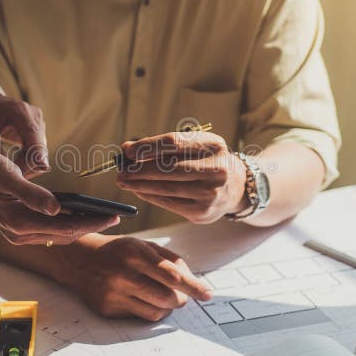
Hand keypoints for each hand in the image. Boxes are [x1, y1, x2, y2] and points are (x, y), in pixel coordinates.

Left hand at [0, 90, 48, 177]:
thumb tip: (4, 171)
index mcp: (19, 111)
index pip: (33, 137)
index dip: (35, 157)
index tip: (31, 174)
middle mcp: (34, 117)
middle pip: (39, 150)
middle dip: (26, 168)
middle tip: (7, 181)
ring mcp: (38, 125)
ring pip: (41, 155)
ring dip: (27, 168)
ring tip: (7, 175)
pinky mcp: (37, 134)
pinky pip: (37, 155)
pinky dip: (26, 164)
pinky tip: (12, 168)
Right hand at [0, 150, 119, 244]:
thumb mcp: (10, 176)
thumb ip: (33, 194)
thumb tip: (58, 208)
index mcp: (20, 222)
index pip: (67, 226)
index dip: (93, 221)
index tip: (113, 216)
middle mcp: (20, 234)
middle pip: (65, 234)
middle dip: (92, 225)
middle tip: (115, 217)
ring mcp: (17, 234)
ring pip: (58, 234)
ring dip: (80, 226)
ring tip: (102, 217)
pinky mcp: (16, 230)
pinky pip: (48, 231)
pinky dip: (66, 225)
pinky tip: (78, 215)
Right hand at [62, 234, 211, 320]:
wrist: (80, 259)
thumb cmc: (119, 251)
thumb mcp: (144, 245)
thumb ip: (171, 260)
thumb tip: (193, 283)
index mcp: (136, 253)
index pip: (172, 275)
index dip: (193, 287)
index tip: (207, 294)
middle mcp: (124, 274)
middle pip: (167, 297)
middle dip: (181, 299)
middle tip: (181, 296)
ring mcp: (114, 293)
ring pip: (156, 312)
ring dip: (167, 308)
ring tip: (163, 298)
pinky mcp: (107, 309)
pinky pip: (139, 317)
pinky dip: (149, 311)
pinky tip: (144, 300)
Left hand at [116, 132, 246, 223]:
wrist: (234, 187)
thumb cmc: (205, 161)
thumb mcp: (193, 146)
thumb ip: (162, 146)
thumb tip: (127, 149)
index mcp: (213, 145)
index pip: (173, 143)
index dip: (147, 146)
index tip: (127, 150)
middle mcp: (216, 169)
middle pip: (168, 168)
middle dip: (139, 170)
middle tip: (120, 170)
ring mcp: (210, 193)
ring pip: (166, 188)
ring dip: (140, 185)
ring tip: (124, 181)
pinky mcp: (202, 212)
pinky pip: (169, 203)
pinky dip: (150, 196)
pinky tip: (138, 191)